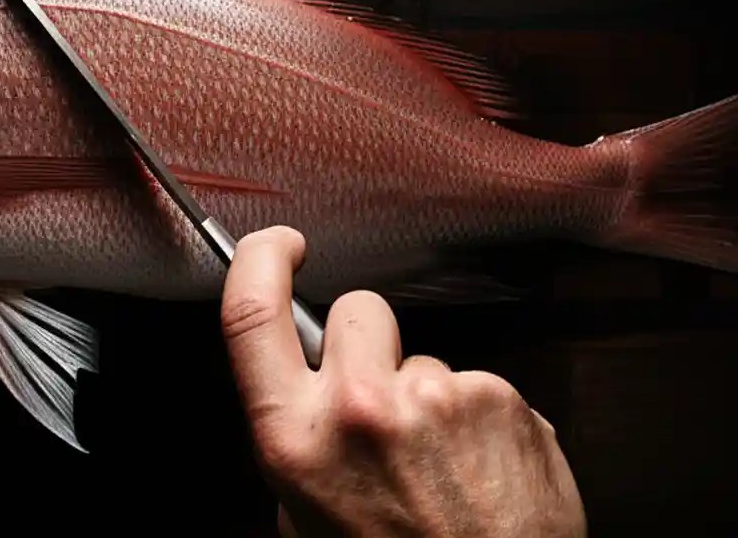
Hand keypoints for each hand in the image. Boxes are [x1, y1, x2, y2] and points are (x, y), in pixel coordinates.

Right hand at [219, 227, 585, 537]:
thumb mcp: (303, 517)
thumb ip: (298, 442)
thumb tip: (310, 396)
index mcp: (295, 439)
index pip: (253, 313)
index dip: (260, 260)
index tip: (280, 248)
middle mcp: (362, 408)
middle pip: (360, 311)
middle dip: (369, 344)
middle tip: (382, 406)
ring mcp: (440, 397)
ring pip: (424, 358)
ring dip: (428, 397)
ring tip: (441, 468)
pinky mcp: (504, 400)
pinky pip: (477, 387)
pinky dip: (477, 422)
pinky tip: (478, 473)